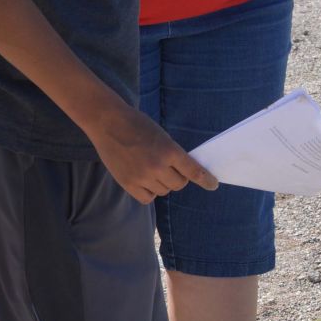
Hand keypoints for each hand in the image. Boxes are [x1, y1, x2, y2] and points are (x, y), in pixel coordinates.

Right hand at [89, 102, 218, 203]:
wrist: (108, 122)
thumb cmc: (137, 125)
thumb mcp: (162, 135)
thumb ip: (173, 154)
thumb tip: (184, 173)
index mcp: (169, 151)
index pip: (193, 171)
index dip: (206, 180)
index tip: (213, 184)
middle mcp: (157, 166)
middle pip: (179, 184)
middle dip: (178, 178)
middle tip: (169, 167)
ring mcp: (142, 177)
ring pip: (163, 191)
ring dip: (162, 184)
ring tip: (151, 169)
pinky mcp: (128, 184)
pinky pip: (147, 198)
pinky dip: (149, 192)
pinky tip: (144, 180)